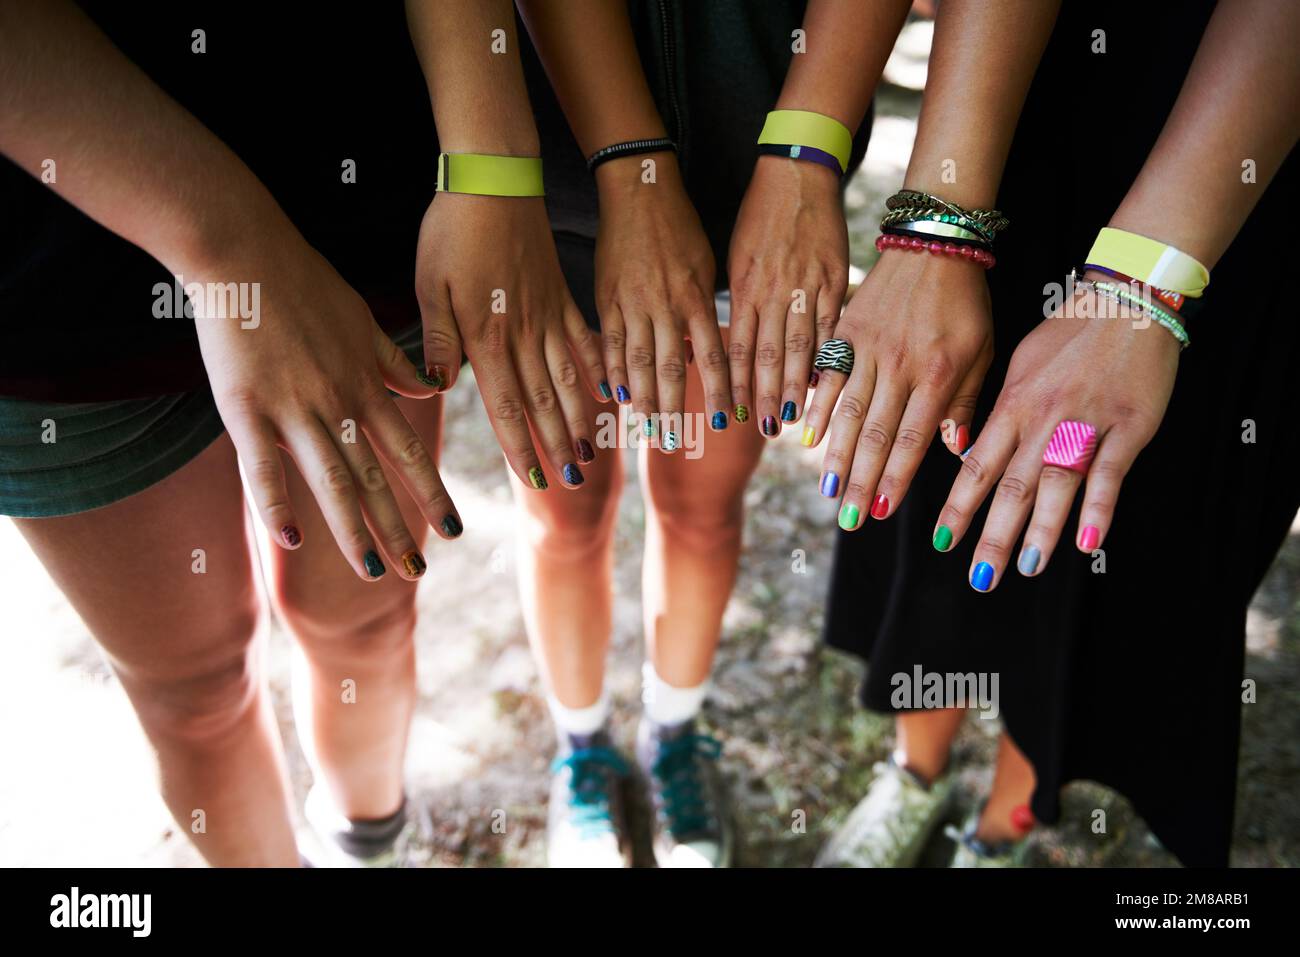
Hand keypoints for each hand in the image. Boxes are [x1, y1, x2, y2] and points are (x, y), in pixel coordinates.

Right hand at [193, 220, 458, 580]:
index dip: (432, 494)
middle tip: (417, 571)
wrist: (244, 249)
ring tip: (373, 571)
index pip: (409, 451)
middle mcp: (339, 403)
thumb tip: (432, 390)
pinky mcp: (246, 407)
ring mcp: (293, 408)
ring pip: (331, 481)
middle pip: (375, 478)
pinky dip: (279, 505)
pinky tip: (294, 542)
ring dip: (354, 530)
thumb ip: (396, 364)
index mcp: (368, 384)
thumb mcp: (364, 321)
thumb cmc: (305, 283)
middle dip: (399, 527)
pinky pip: (264, 466)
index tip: (453, 530)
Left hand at [415, 193, 606, 487]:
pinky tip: (609, 392)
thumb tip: (439, 388)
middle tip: (569, 481)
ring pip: (569, 379)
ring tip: (591, 452)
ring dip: (579, 420)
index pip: (507, 404)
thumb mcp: (430, 285)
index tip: (533, 477)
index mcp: (487, 334)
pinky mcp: (562, 294)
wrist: (494, 177)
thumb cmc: (452, 229)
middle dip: (555, 445)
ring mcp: (549, 314)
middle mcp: (524, 332)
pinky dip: (598, 369)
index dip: (520, 444)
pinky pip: (585, 340)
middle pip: (543, 401)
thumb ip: (440, 341)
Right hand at [594, 154, 726, 446]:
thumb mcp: (702, 267)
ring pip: (639, 363)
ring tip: (647, 429)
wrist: (640, 190)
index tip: (724, 422)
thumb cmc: (678, 227)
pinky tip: (615, 396)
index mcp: (697, 298)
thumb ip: (701, 309)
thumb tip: (698, 350)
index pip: (713, 356)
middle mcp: (667, 306)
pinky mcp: (607, 298)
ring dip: (644, 401)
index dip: (718, 392)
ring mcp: (634, 304)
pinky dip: (612, 372)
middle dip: (675, 409)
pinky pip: (609, 343)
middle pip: (672, 369)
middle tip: (677, 442)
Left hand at [728, 155, 847, 434]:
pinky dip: (829, 355)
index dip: (739, 385)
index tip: (738, 415)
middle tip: (768, 430)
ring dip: (797, 387)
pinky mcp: (833, 278)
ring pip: (800, 347)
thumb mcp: (738, 258)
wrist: (795, 173)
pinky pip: (831, 325)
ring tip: (796, 419)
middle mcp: (772, 292)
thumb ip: (742, 301)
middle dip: (767, 397)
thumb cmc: (761, 216)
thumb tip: (739, 344)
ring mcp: (805, 287)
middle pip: (769, 356)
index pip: (740, 348)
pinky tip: (830, 381)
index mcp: (745, 288)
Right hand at [805, 250, 992, 527]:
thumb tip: (956, 451)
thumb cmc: (966, 300)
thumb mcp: (982, 351)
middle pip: (876, 435)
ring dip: (838, 456)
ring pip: (849, 412)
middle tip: (849, 518)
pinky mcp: (848, 330)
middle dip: (862, 481)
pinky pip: (829, 375)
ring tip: (829, 491)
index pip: (912, 439)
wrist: (935, 240)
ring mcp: (869, 347)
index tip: (881, 511)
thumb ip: (964, 402)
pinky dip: (818, 408)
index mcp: (937, 374)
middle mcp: (899, 366)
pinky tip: (809, 438)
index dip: (895, 479)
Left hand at [934, 273, 1179, 589]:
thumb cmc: (1069, 332)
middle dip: (992, 535)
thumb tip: (972, 446)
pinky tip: (1087, 543)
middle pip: (1012, 485)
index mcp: (1012, 405)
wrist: (1124, 297)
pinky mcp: (1128, 425)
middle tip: (979, 577)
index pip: (977, 466)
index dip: (959, 506)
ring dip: (1040, 531)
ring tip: (1027, 568)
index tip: (942, 540)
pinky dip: (1097, 509)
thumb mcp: (1020, 364)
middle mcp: (1042, 418)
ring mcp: (1085, 422)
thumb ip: (1000, 409)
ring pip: (1056, 483)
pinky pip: (1109, 473)